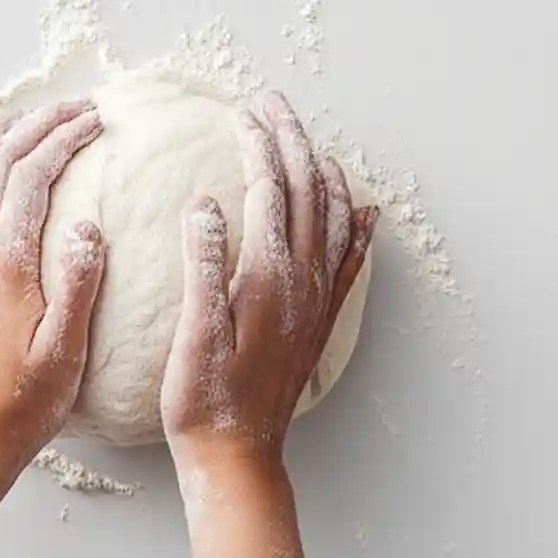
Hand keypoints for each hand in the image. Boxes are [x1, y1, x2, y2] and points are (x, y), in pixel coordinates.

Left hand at [0, 100, 106, 467]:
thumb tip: (89, 226)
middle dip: (40, 123)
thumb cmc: (30, 396)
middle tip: (82, 106)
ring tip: (45, 118)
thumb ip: (78, 285)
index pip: (32, 178)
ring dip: (10, 137)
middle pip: (0, 162)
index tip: (99, 121)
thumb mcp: (65, 348)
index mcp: (7, 263)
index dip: (64, 140)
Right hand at [161, 91, 377, 463]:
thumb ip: (204, 267)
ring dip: (321, 170)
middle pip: (306, 192)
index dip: (257, 147)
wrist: (237, 455)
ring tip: (308, 138)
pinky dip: (357, 226)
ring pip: (333, 217)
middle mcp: (301, 280)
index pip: (269, 192)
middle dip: (291, 140)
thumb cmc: (203, 400)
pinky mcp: (319, 318)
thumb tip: (207, 205)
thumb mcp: (192, 335)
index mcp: (267, 276)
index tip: (240, 113)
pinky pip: (349, 260)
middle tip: (272, 102)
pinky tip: (364, 209)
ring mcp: (316, 298)